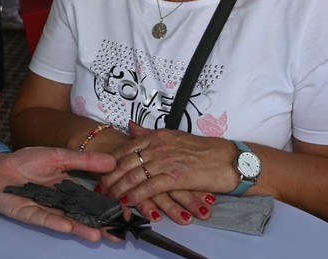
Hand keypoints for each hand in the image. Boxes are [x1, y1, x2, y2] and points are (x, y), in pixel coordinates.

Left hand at [0, 146, 115, 242]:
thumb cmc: (26, 161)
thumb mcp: (59, 156)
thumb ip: (84, 161)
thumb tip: (113, 161)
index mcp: (69, 188)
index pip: (93, 200)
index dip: (109, 207)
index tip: (127, 213)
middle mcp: (60, 202)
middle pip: (83, 215)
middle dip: (101, 224)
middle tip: (119, 231)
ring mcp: (45, 209)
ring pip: (67, 220)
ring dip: (82, 228)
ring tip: (98, 235)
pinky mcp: (27, 212)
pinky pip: (43, 218)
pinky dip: (56, 222)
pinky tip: (69, 226)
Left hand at [100, 122, 225, 224]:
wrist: (228, 160)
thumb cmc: (203, 151)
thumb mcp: (173, 137)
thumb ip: (150, 134)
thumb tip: (131, 127)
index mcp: (158, 136)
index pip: (126, 149)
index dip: (111, 162)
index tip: (101, 171)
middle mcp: (159, 146)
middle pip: (126, 162)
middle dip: (110, 177)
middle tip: (99, 188)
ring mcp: (166, 161)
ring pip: (134, 175)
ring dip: (118, 188)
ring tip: (109, 197)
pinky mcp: (175, 176)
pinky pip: (149, 187)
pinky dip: (135, 195)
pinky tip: (127, 201)